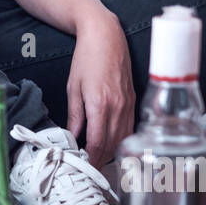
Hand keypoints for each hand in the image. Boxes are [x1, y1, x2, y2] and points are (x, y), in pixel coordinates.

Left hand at [65, 10, 135, 165]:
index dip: (90, 159)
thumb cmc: (87, 59)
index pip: (97, 144)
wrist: (106, 37)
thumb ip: (74, 116)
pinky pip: (130, 128)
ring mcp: (128, 105)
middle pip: (111, 146)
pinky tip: (111, 143)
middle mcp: (118, 108)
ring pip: (123, 140)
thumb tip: (72, 138)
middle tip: (87, 167)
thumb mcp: (73, 88)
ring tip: (97, 158)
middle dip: (99, 160)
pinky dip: (121, 140)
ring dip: (110, 152)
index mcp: (100, 105)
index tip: (82, 166)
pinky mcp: (133, 101)